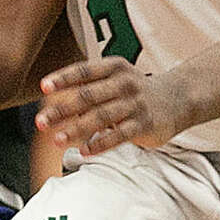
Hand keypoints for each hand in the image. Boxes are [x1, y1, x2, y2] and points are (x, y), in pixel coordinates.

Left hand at [35, 57, 188, 154]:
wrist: (179, 98)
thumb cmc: (135, 90)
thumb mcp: (114, 79)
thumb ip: (87, 87)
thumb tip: (51, 105)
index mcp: (114, 68)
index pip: (84, 71)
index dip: (63, 79)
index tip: (43, 87)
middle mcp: (124, 83)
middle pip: (88, 96)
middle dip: (61, 110)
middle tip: (41, 122)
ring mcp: (135, 104)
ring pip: (101, 117)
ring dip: (76, 129)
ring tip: (57, 140)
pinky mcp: (145, 124)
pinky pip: (119, 135)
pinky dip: (100, 144)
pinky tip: (84, 151)